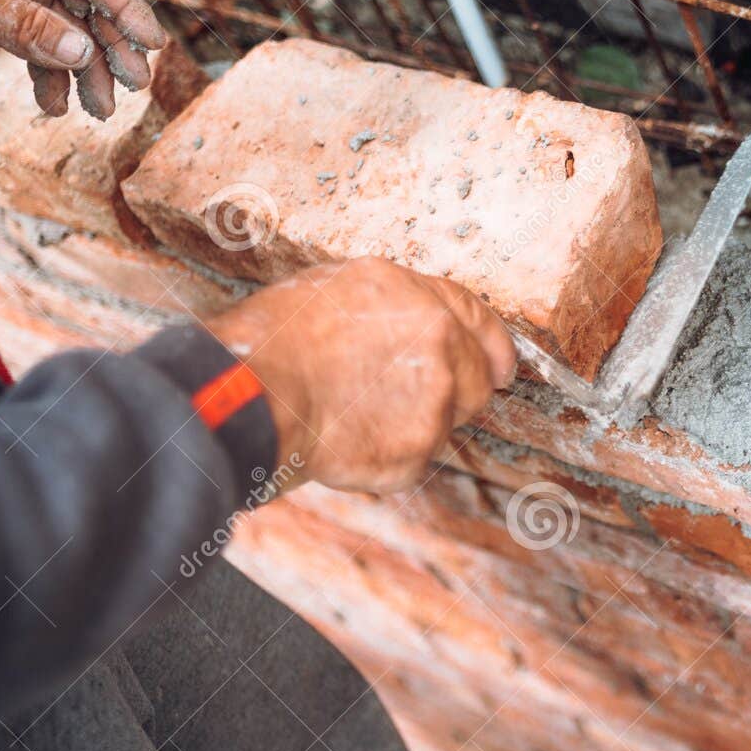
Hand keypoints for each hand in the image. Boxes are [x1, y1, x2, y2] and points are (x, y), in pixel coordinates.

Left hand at [0, 0, 167, 119]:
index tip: (152, 42)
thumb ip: (28, 28)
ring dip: (85, 72)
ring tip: (101, 110)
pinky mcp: (1, 21)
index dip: (124, 5)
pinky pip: (40, 49)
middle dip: (109, 48)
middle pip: (84, 5)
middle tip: (136, 84)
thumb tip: (83, 51)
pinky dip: (50, 78)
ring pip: (66, 33)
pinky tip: (56, 105)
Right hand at [204, 259, 517, 494]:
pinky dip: (386, 458)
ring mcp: (434, 399)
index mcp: (416, 297)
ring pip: (446, 422)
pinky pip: (413, 459)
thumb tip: (413, 325)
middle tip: (407, 405)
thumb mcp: (333, 291)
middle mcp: (439, 341)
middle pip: (477, 378)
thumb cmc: (269, 342)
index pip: (477, 317)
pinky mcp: (417, 450)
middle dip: (454, 394)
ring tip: (357, 417)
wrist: (249, 395)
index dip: (492, 344)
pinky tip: (346, 440)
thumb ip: (390, 307)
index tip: (501, 365)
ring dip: (415, 426)